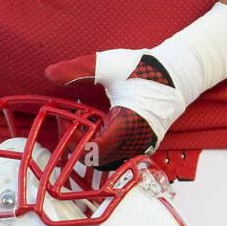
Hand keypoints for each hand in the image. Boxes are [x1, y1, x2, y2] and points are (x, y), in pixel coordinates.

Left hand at [46, 48, 180, 170]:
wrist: (176, 73)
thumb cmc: (143, 69)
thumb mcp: (108, 65)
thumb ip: (79, 70)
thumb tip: (50, 72)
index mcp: (127, 126)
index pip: (93, 150)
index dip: (74, 141)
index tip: (66, 122)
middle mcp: (136, 142)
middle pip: (98, 159)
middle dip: (80, 144)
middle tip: (70, 123)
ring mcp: (141, 145)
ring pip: (109, 160)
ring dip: (93, 146)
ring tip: (86, 123)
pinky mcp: (144, 144)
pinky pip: (119, 155)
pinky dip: (105, 145)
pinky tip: (100, 124)